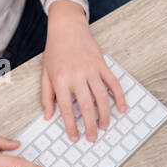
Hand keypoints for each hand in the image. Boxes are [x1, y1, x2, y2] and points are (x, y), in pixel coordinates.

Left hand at [41, 0, 127, 141]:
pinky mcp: (102, 64)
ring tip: (104, 127)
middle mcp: (76, 76)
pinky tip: (121, 109)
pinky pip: (113, 83)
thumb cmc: (55, 51)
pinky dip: (119, 97)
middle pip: (86, 107)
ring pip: (101, 97)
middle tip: (92, 138)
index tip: (74, 138)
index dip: (70, 126)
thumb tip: (48, 116)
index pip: (66, 109)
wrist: (67, 28)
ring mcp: (91, 70)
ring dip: (104, 115)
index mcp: (60, 80)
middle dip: (90, 126)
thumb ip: (46, 96)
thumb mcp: (45, 74)